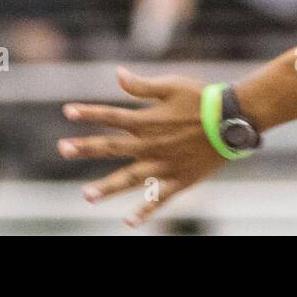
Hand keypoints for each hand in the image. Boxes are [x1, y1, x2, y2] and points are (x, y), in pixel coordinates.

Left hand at [59, 67, 229, 227]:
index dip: (88, 113)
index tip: (67, 111)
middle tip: (64, 148)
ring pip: (129, 178)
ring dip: (107, 187)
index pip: (111, 116)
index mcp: (147, 120)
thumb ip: (142, 86)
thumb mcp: (172, 86)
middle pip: (112, 147)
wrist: (232, 120)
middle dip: (86, 147)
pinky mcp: (179, 180)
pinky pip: (158, 198)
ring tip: (86, 195)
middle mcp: (150, 145)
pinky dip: (144, 211)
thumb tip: (117, 74)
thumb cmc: (202, 99)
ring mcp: (163, 165)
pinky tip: (129, 221)